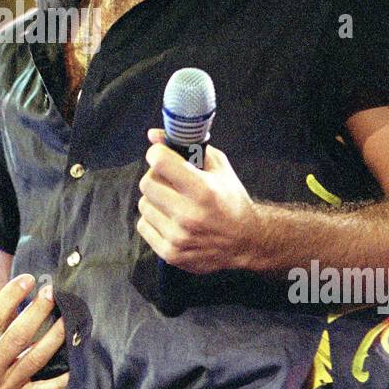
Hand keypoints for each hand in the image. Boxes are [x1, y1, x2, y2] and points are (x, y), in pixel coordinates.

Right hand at [0, 270, 68, 388]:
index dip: (11, 295)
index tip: (27, 279)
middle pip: (17, 337)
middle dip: (37, 311)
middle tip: (50, 292)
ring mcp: (3, 388)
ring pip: (35, 359)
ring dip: (55, 336)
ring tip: (66, 316)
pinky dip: (61, 379)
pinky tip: (74, 361)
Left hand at [136, 128, 262, 274]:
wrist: (245, 242)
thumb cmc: (231, 200)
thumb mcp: (218, 167)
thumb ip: (187, 147)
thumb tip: (152, 135)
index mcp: (203, 190)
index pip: (160, 162)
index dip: (157, 154)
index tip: (161, 155)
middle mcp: (189, 215)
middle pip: (147, 183)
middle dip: (156, 177)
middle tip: (169, 180)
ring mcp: (178, 237)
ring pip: (144, 205)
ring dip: (155, 200)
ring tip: (173, 202)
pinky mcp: (170, 253)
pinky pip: (143, 226)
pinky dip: (154, 220)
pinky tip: (171, 219)